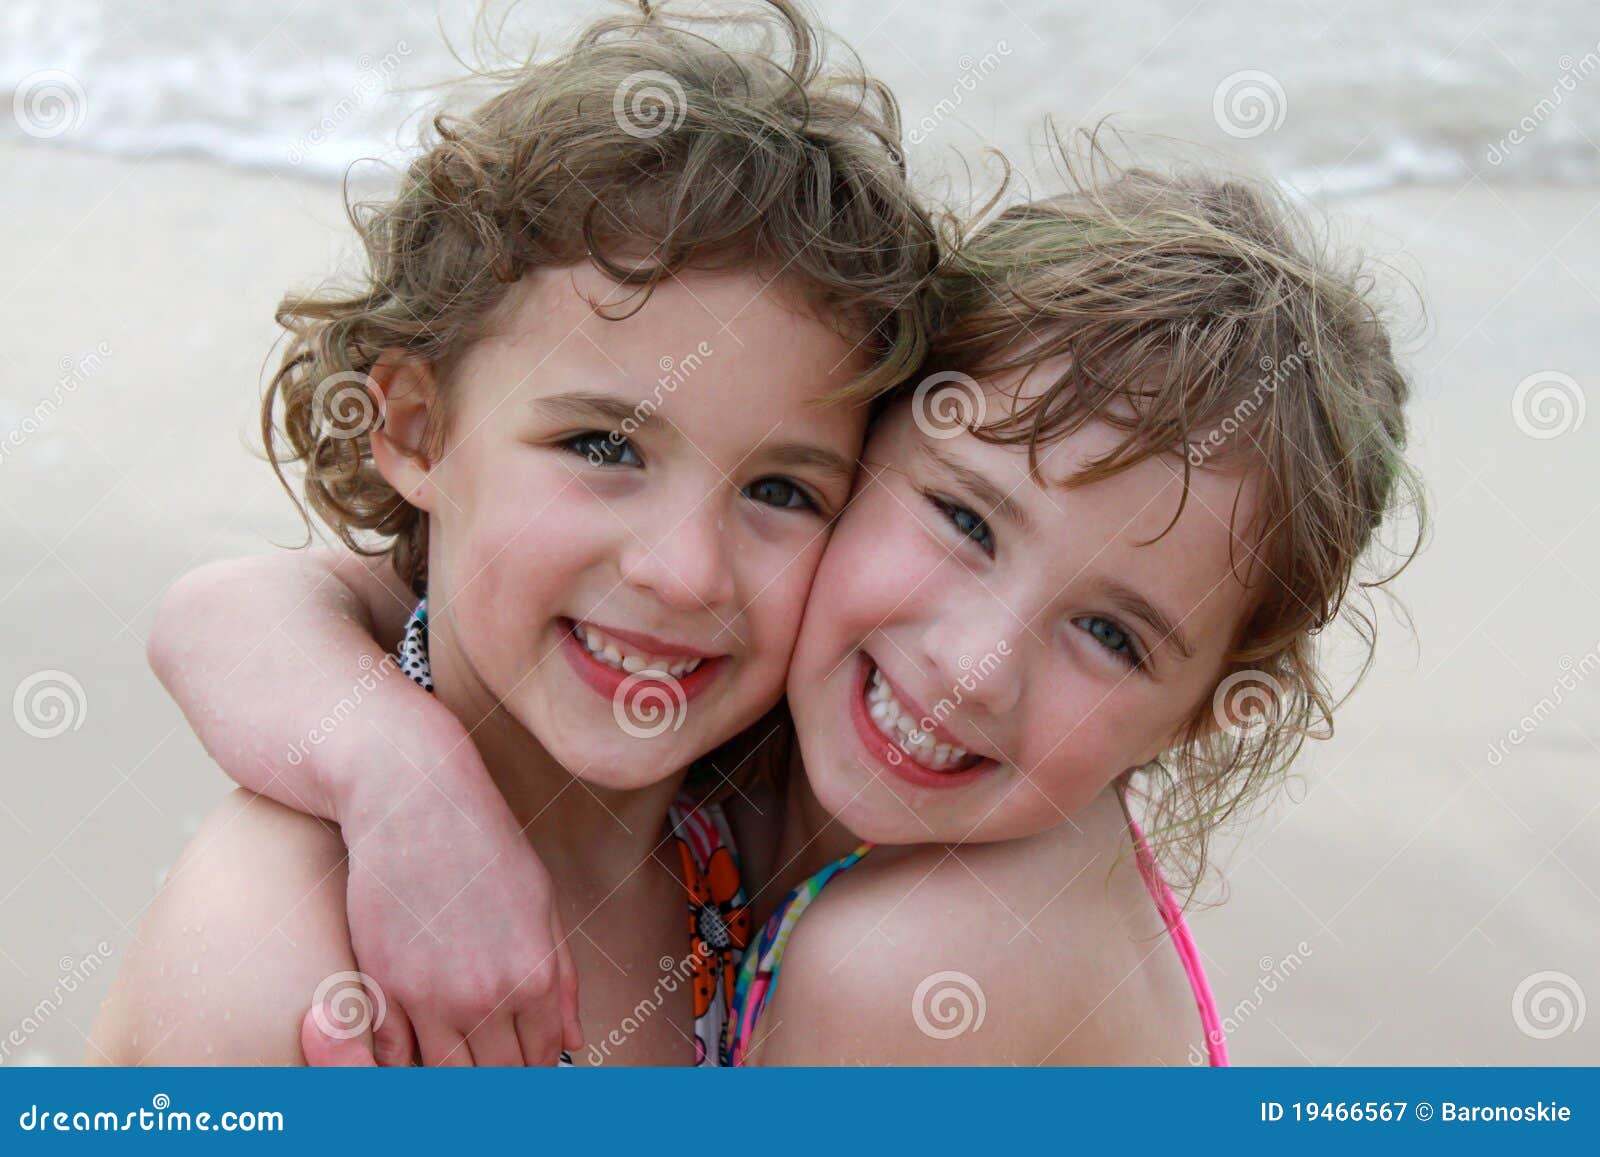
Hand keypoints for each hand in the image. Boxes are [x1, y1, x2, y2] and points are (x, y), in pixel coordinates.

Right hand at [333, 722, 581, 1065]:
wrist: (415, 801)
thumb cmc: (485, 843)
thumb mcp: (543, 903)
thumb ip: (562, 977)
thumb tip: (574, 1038)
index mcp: (536, 975)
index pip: (542, 1058)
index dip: (535, 1068)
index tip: (523, 1065)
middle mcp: (488, 996)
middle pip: (498, 1079)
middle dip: (500, 1081)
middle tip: (491, 1067)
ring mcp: (431, 996)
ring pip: (448, 1079)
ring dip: (455, 1075)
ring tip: (457, 1060)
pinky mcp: (383, 986)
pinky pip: (395, 1057)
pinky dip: (406, 1061)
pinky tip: (415, 1046)